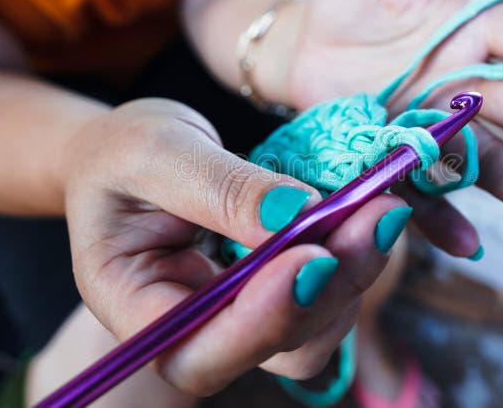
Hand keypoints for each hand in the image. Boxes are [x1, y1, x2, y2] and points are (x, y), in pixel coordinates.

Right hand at [60, 98, 409, 393]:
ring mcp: (232, 318)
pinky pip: (320, 302)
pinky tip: (368, 216)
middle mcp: (187, 329)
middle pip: (264, 351)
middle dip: (328, 292)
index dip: (260, 319)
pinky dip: (352, 264)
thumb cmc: (120, 152)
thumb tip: (300, 214)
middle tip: (378, 218)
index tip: (313, 256)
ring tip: (382, 210)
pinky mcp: (268, 296)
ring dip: (354, 277)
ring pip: (307, 335)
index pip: (193, 348)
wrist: (129, 156)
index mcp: (130, 302)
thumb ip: (221, 187)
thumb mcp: (155, 152)